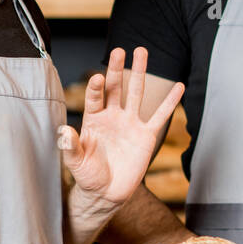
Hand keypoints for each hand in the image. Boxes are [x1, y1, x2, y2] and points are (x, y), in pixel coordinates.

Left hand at [60, 47, 183, 206]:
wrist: (107, 193)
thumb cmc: (88, 176)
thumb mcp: (75, 163)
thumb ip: (69, 146)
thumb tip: (63, 131)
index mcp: (93, 120)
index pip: (95, 97)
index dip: (96, 87)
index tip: (99, 78)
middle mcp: (112, 117)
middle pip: (116, 87)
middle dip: (117, 69)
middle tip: (120, 50)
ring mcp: (130, 124)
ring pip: (136, 94)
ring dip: (140, 73)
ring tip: (142, 52)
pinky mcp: (147, 135)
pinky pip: (160, 116)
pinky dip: (170, 102)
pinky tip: (179, 86)